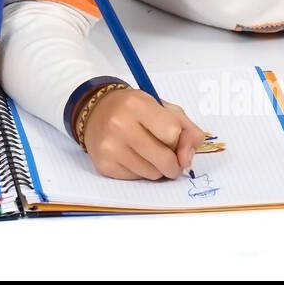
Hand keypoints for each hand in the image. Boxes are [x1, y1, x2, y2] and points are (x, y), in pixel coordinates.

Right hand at [83, 89, 204, 179]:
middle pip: (165, 159)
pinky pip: (137, 179)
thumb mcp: (163, 109)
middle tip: (170, 158)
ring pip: (152, 174)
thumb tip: (188, 159)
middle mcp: (120, 125)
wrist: (95, 111)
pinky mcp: (104, 165)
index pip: (173, 133)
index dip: (177, 139)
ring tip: (149, 154)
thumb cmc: (134, 110)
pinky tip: (133, 158)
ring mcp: (110, 147)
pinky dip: (141, 172)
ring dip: (157, 168)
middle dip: (173, 163)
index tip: (172, 137)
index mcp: (137, 104)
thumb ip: (187, 130)